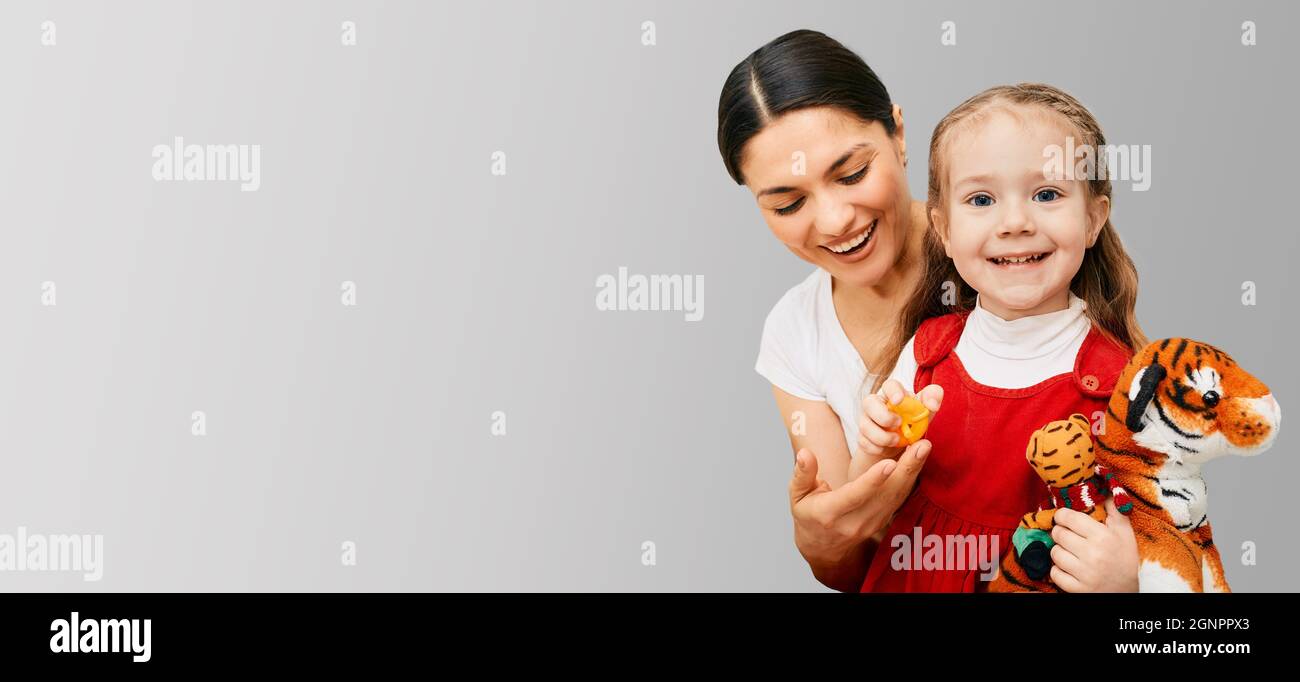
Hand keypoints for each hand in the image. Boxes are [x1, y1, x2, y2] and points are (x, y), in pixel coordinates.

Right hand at [789, 440, 931, 589]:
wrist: (823, 548)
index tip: (889, 463)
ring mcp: (870, 524)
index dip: (872, 480)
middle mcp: (853, 522)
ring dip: (912, 472)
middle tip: (921, 446)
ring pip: (895, 498)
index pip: (854, 496)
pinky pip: (898, 500)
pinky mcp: (881, 522)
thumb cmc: (808, 514)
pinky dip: (910, 479)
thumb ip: (802, 474)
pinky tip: (918, 460)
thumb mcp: (797, 495)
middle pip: (883, 496)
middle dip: (904, 470)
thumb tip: (806, 454)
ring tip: (924, 448)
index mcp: (829, 513)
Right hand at [855, 379, 943, 467]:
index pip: (889, 385)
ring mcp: (867, 420)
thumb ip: (932, 399)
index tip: (899, 401)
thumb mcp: (925, 410)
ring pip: (864, 425)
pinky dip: (876, 448)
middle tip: (898, 424)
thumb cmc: (913, 420)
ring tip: (896, 441)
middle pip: (868, 402)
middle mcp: (876, 404)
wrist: (901, 441)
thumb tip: (933, 404)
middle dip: (883, 416)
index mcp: (893, 394)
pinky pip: (863, 442)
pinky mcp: (862, 436)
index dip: (893, 391)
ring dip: (882, 436)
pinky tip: (886, 448)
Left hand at [1048, 498, 1139, 591]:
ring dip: (1059, 551)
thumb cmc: (1125, 558)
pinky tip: (1069, 567)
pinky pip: (1054, 573)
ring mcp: (1084, 573)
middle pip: (1058, 534)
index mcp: (1103, 537)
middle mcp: (1092, 554)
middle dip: (1061, 532)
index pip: (1068, 518)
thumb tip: (1106, 486)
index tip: (1064, 518)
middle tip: (1068, 536)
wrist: (1129, 591)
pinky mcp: (1077, 589)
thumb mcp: (1124, 532)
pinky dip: (1058, 570)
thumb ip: (1114, 509)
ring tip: (1070, 552)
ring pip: (1054, 553)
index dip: (1062, 516)